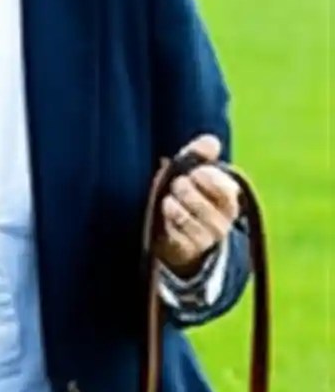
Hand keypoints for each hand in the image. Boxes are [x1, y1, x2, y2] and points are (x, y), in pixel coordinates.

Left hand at [154, 134, 240, 276]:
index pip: (226, 189)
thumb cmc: (185, 197)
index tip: (195, 173)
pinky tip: (163, 219)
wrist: (175, 235)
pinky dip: (167, 225)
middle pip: (202, 203)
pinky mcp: (187, 251)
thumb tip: (211, 141)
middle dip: (185, 190)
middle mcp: (222, 222)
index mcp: (229, 201)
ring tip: (168, 201)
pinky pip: (176, 236)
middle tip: (176, 185)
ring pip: (187, 219)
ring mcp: (206, 239)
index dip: (208, 178)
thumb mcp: (190, 174)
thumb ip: (199, 156)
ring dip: (173, 207)